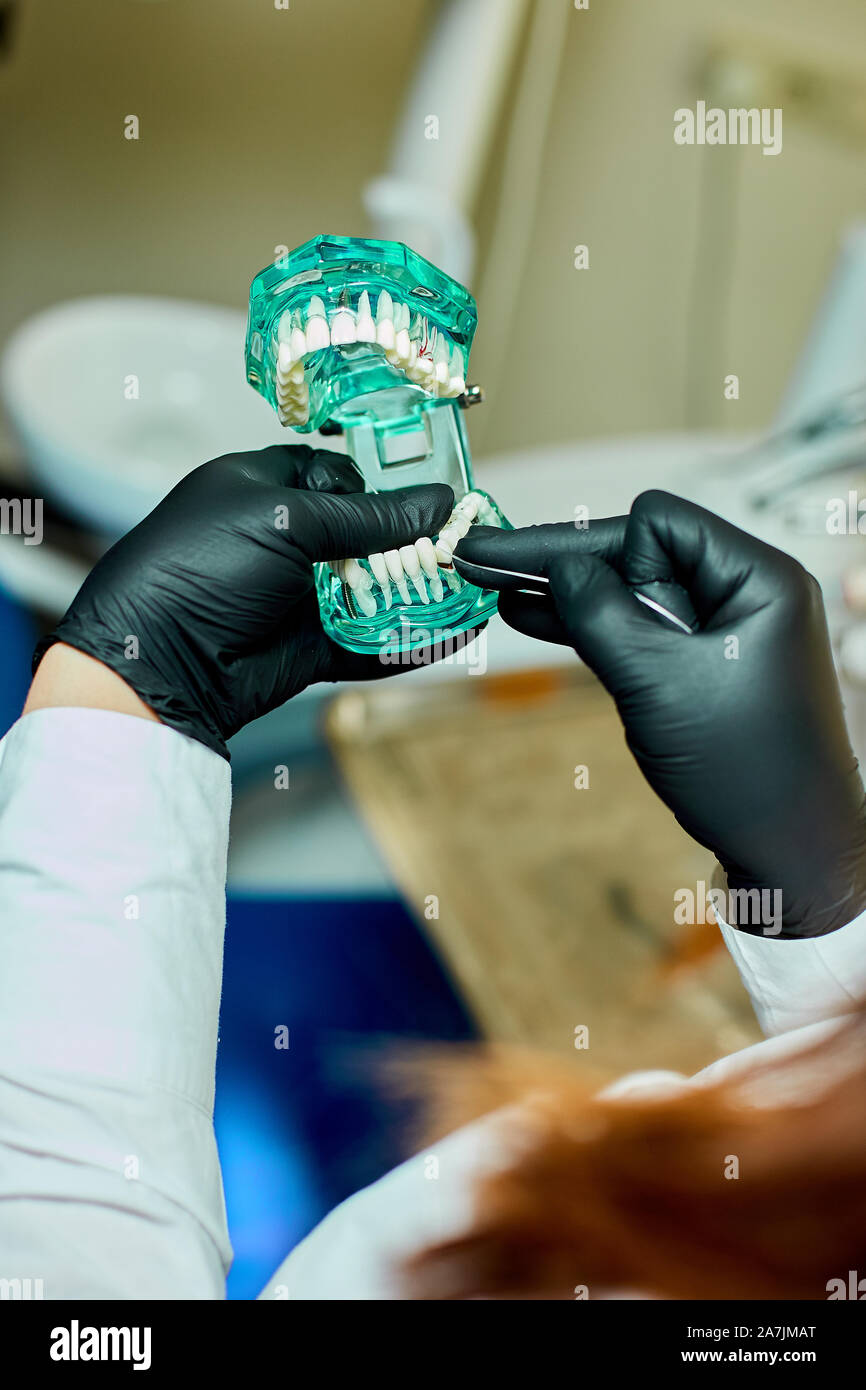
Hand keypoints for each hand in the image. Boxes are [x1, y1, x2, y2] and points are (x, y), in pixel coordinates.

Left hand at [34, 445, 457, 757]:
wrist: (159, 664)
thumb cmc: (199, 567)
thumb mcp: (287, 521)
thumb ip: (367, 517)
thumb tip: (437, 505)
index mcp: (262, 487)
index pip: (336, 472)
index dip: (382, 481)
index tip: (434, 494)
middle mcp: (281, 539)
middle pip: (363, 535)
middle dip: (412, 543)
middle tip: (463, 546)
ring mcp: (295, 597)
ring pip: (371, 591)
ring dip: (419, 592)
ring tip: (472, 590)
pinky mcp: (307, 647)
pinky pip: (369, 642)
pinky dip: (409, 641)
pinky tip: (454, 634)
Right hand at [455, 490, 865, 936]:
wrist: (789, 850)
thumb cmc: (745, 769)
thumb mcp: (658, 683)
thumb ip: (602, 615)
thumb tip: (560, 565)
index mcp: (756, 578)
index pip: (660, 523)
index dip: (607, 551)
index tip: (552, 584)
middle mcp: (742, 592)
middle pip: (638, 554)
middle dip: (564, 562)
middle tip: (482, 557)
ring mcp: (721, 630)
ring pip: (629, 593)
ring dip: (566, 596)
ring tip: (492, 587)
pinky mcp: (701, 666)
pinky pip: (637, 630)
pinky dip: (590, 627)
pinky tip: (533, 617)